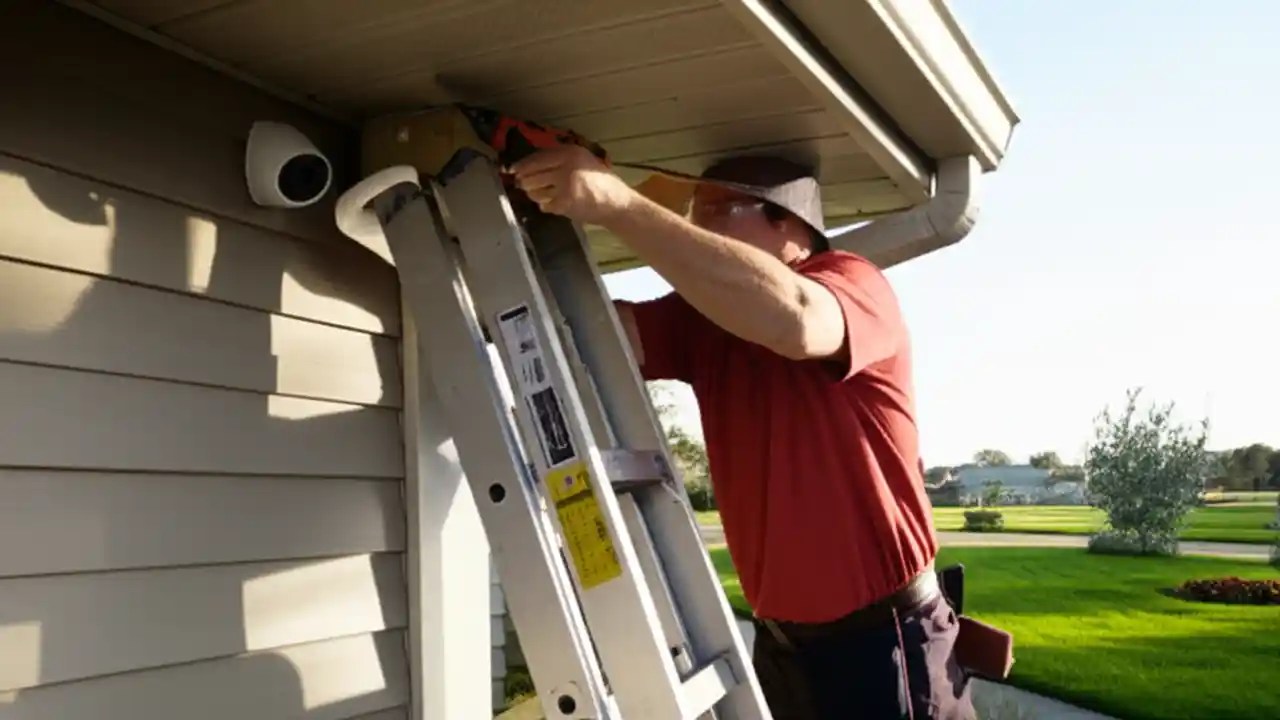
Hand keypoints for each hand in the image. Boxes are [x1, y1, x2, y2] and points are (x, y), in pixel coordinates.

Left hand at [508, 145, 638, 225]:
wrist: (617, 204)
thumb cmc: (601, 183)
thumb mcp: (583, 160)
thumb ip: (559, 159)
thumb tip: (528, 163)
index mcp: (571, 152)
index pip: (537, 157)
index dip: (522, 164)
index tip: (512, 169)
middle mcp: (566, 166)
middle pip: (531, 174)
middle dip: (525, 181)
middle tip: (525, 184)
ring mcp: (564, 186)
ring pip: (534, 191)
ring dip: (535, 194)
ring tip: (546, 194)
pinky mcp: (564, 204)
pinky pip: (544, 205)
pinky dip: (547, 206)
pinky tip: (557, 203)